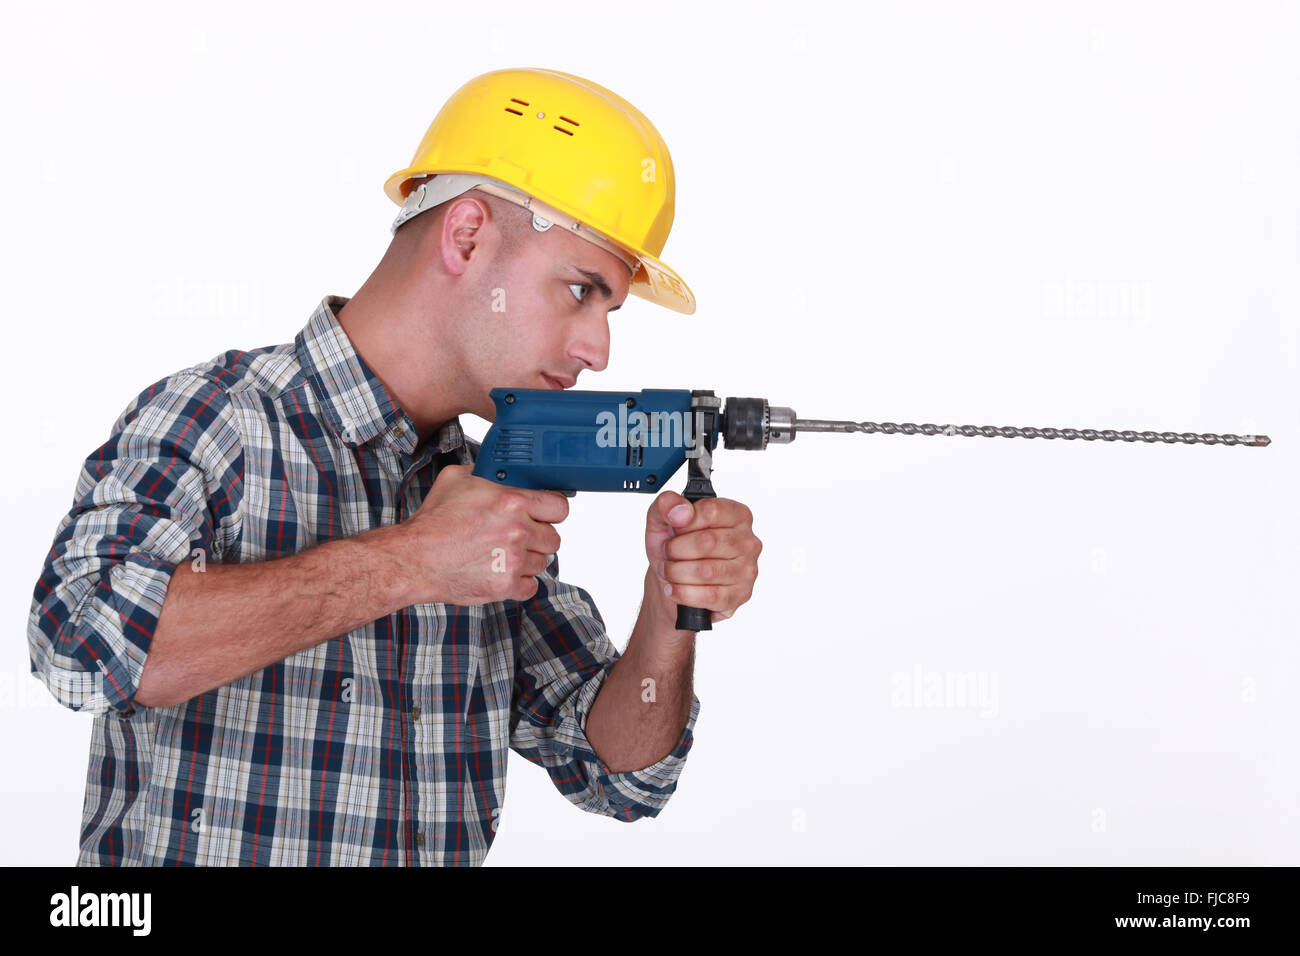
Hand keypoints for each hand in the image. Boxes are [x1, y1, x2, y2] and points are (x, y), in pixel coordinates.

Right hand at [398, 464, 567, 604]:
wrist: (414, 559)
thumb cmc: (433, 522)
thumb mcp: (456, 479)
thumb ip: (484, 472)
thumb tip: (496, 471)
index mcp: (512, 502)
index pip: (559, 507)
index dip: (551, 512)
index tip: (544, 516)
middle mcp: (518, 531)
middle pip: (553, 538)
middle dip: (538, 537)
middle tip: (519, 537)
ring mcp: (514, 561)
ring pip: (542, 563)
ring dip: (527, 560)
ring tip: (503, 554)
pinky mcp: (506, 586)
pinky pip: (530, 587)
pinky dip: (519, 583)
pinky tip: (502, 572)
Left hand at [644, 491, 761, 624]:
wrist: (669, 581)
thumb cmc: (674, 547)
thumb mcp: (661, 519)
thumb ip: (666, 504)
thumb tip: (681, 511)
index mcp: (736, 515)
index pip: (710, 511)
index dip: (683, 523)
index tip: (674, 529)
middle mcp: (748, 541)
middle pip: (708, 542)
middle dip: (676, 550)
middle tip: (668, 553)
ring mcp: (747, 570)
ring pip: (706, 571)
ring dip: (676, 573)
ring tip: (669, 571)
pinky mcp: (739, 596)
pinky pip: (709, 596)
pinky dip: (683, 593)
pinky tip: (674, 588)